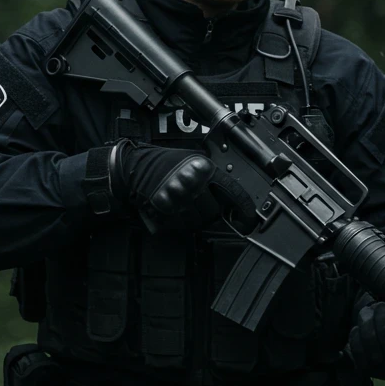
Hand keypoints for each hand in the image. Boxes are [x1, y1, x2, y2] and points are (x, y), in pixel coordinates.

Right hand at [112, 140, 250, 232]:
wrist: (135, 166)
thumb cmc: (164, 163)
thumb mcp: (193, 159)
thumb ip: (212, 176)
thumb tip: (232, 197)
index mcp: (203, 168)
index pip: (233, 192)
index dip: (244, 209)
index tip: (249, 219)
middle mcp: (192, 182)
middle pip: (214, 212)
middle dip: (209, 212)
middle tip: (199, 204)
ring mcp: (177, 197)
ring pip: (198, 222)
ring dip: (194, 218)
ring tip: (184, 206)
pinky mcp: (164, 209)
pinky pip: (181, 226)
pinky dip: (179, 223)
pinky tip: (175, 211)